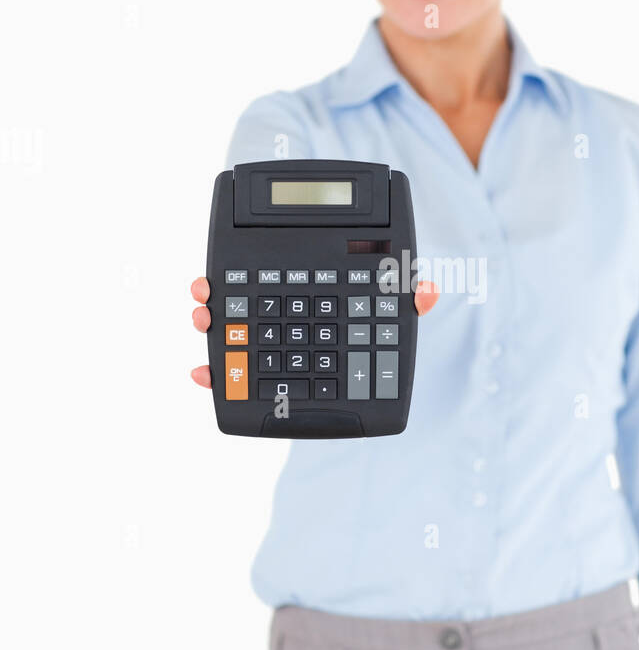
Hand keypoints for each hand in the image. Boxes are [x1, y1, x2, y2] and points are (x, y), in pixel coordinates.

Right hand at [190, 277, 439, 387]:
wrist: (374, 385)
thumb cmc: (376, 334)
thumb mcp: (392, 314)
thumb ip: (404, 299)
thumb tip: (424, 291)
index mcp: (307, 290)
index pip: (272, 272)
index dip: (244, 265)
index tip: (222, 268)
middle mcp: (280, 315)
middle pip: (241, 300)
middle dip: (216, 295)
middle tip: (204, 293)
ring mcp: (268, 347)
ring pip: (232, 333)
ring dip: (211, 326)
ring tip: (202, 322)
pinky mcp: (261, 380)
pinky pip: (233, 376)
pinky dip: (216, 374)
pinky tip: (204, 374)